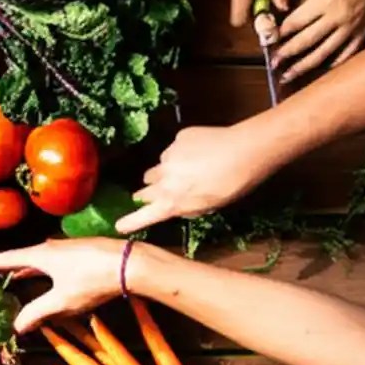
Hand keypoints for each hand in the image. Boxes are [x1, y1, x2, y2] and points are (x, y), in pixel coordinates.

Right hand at [0, 238, 127, 332]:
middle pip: (25, 256)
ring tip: (22, 275)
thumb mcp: (62, 301)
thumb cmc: (91, 280)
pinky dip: (48, 267)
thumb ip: (37, 312)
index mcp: (40, 255)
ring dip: (31, 267)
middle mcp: (51, 246)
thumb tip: (16, 326)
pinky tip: (54, 275)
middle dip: (12, 266)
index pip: (8, 258)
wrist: (129, 263)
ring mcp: (68, 246)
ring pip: (43, 257)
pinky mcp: (83, 250)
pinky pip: (57, 258)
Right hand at [115, 125, 274, 233]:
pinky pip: (174, 149)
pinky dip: (182, 153)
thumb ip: (188, 208)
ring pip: (159, 167)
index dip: (130, 221)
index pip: (143, 215)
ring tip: (191, 169)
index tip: (118, 225)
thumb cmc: (234, 184)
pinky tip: (201, 152)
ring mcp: (168, 156)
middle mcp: (164, 180)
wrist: (246, 150)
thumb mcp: (210, 206)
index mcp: (172, 202)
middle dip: (150, 192)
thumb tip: (179, 205)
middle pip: (144, 189)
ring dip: (167, 171)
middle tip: (164, 191)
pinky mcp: (177, 139)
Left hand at [272, 0, 364, 82]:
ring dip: (304, 66)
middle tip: (273, 63)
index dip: (279, 34)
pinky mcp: (364, 30)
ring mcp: (352, 26)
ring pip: (324, 53)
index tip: (268, 42)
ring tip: (289, 75)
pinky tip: (321, 68)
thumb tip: (288, 17)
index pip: (295, 23)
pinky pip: (346, 52)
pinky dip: (333, 62)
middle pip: (306, 42)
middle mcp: (338, 16)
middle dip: (286, 54)